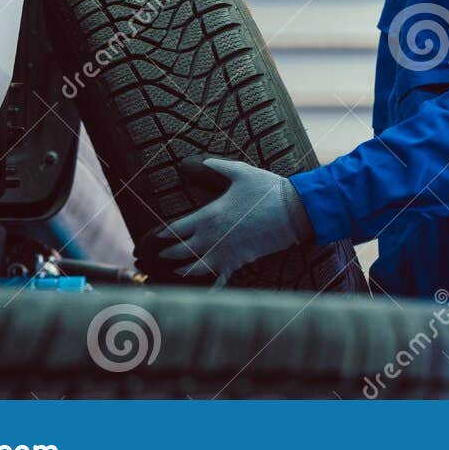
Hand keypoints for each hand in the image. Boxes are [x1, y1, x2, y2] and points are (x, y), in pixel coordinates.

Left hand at [145, 157, 313, 279]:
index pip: (174, 230)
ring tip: (176, 269)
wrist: (293, 211)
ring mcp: (223, 253)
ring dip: (181, 270)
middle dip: (166, 254)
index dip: (162, 235)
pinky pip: (217, 279)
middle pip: (178, 252)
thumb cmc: (267, 190)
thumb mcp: (241, 172)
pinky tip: (203, 287)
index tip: (155, 236)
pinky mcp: (238, 263)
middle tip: (159, 254)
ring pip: (193, 269)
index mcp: (208, 216)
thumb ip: (218, 166)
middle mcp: (211, 238)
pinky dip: (208, 285)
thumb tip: (201, 161)